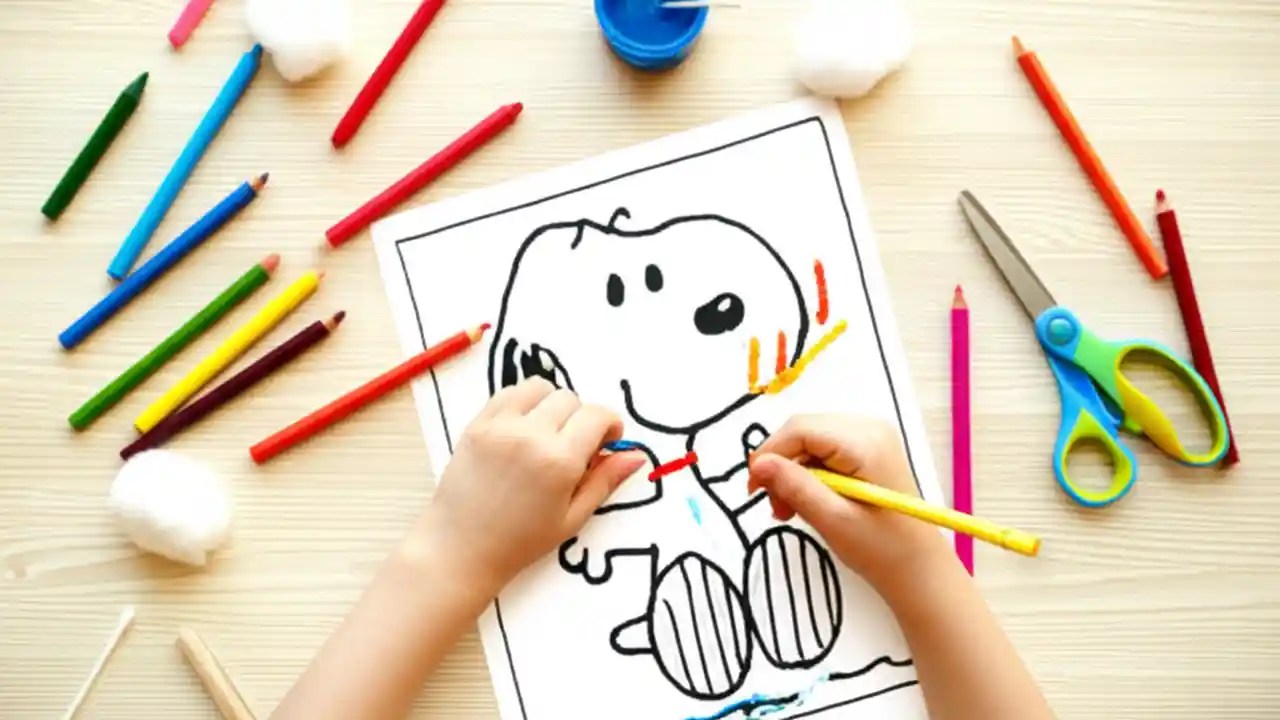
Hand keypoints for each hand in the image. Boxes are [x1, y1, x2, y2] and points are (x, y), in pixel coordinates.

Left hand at [419, 378, 645, 595]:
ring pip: (540, 387)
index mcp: (559, 461)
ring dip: (551, 404)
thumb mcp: (572, 518)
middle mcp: (531, 435)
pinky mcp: (477, 424)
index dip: (610, 425)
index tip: (606, 443)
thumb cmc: (520, 542)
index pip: (598, 415)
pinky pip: (508, 393)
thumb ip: (605, 481)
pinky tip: (522, 429)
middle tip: (573, 446)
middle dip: (581, 417)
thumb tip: (636, 455)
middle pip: (571, 398)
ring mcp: (500, 426)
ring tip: (547, 433)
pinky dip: (522, 402)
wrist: (460, 548)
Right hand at [747, 414, 952, 595]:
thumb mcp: (832, 519)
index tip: (754, 490)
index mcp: (865, 441)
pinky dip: (807, 474)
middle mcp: (869, 428)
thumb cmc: (882, 549)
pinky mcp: (867, 450)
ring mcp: (870, 437)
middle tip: (774, 506)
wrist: (919, 569)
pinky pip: (822, 450)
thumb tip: (758, 463)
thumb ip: (795, 486)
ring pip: (808, 441)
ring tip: (788, 510)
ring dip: (791, 473)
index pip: (799, 429)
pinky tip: (804, 501)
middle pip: (802, 431)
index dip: (770, 454)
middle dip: (780, 465)